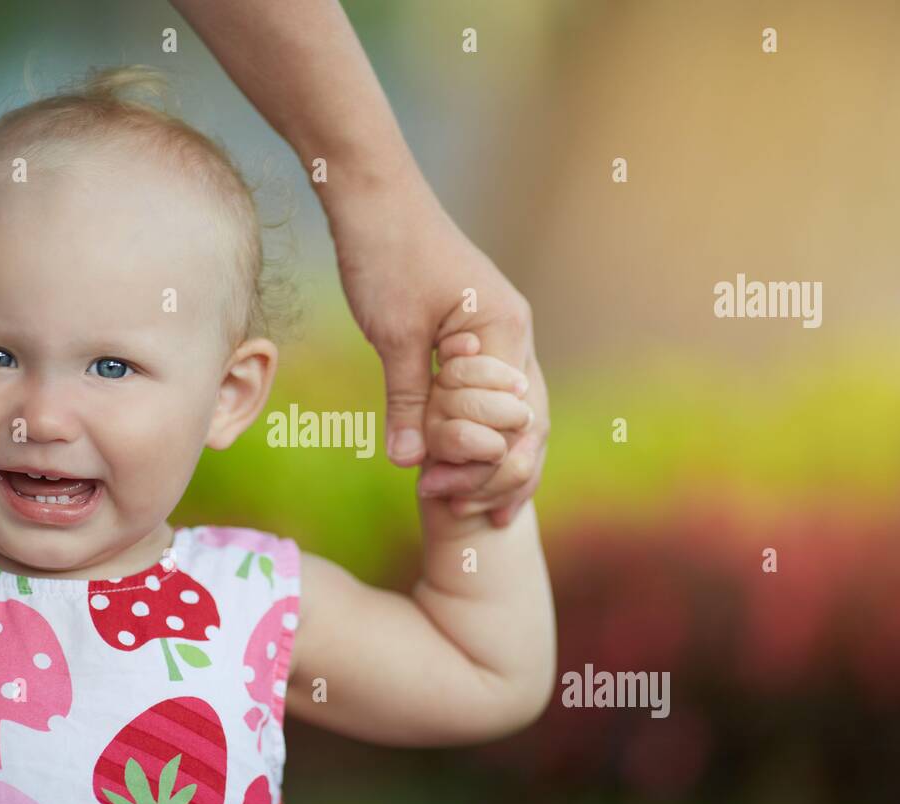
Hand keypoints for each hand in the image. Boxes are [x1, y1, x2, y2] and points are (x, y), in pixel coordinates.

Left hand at [324, 178, 548, 525]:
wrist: (372, 193)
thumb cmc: (386, 252)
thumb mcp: (394, 334)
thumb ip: (409, 400)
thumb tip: (412, 464)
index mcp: (506, 331)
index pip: (520, 419)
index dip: (491, 466)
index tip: (449, 497)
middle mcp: (514, 333)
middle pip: (528, 420)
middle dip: (502, 470)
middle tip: (471, 513)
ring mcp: (497, 331)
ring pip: (511, 408)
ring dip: (492, 454)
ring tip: (471, 501)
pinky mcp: (471, 331)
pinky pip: (486, 390)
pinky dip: (475, 426)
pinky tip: (457, 456)